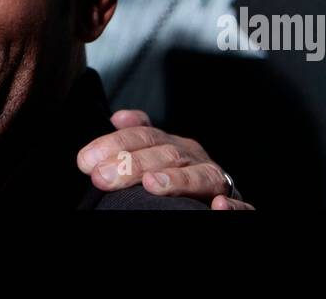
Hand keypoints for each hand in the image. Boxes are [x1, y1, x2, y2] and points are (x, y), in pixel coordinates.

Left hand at [77, 109, 254, 209]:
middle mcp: (193, 157)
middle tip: (103, 177)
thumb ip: (134, 137)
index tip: (85, 160)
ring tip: (153, 185)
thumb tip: (116, 117)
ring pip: (199, 175)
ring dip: (177, 180)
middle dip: (133, 164)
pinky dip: (233, 205)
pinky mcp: (232, 199)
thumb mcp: (154, 152)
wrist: (215, 192)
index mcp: (171, 144)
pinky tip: (218, 206)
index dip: (114, 145)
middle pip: (165, 154)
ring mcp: (214, 178)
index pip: (142, 136)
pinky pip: (239, 202)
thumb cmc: (177, 174)